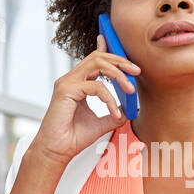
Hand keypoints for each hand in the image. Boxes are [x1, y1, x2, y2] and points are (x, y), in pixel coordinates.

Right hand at [28, 33, 140, 167]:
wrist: (57, 151)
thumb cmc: (73, 138)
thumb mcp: (101, 123)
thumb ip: (114, 113)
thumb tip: (130, 110)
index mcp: (77, 83)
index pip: (93, 59)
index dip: (105, 47)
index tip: (117, 42)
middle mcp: (70, 79)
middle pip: (98, 57)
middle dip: (120, 60)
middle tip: (136, 71)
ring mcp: (67, 83)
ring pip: (97, 64)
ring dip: (118, 74)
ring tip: (130, 89)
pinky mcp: (66, 90)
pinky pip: (96, 86)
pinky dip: (109, 98)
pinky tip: (115, 113)